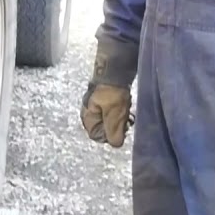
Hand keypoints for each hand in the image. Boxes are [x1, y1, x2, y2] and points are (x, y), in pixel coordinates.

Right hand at [80, 33, 138, 147]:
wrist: (115, 70)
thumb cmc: (112, 93)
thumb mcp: (114, 117)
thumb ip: (114, 134)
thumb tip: (116, 144)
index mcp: (87, 118)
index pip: (98, 137)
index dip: (111, 134)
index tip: (120, 128)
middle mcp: (89, 113)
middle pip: (105, 129)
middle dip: (117, 126)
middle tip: (126, 119)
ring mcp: (97, 105)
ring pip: (111, 120)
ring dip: (120, 118)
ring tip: (127, 111)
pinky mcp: (105, 99)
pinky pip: (114, 111)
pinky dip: (121, 110)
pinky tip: (126, 105)